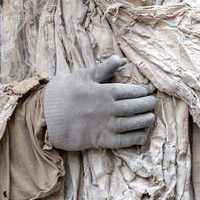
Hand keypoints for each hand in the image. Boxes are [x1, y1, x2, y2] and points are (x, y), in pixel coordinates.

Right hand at [42, 55, 156, 151]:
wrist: (47, 116)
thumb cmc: (64, 92)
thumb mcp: (83, 75)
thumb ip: (103, 69)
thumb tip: (119, 58)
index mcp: (106, 91)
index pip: (133, 91)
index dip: (143, 92)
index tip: (147, 92)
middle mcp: (109, 109)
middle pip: (136, 107)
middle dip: (148, 105)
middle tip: (152, 103)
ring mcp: (106, 125)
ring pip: (133, 123)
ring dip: (145, 121)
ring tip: (151, 118)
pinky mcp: (101, 139)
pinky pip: (123, 141)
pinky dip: (135, 138)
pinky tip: (141, 135)